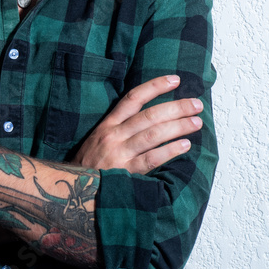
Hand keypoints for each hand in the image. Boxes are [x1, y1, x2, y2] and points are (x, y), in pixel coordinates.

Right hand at [71, 74, 202, 173]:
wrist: (73, 189)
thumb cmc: (90, 165)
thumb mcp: (98, 139)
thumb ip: (120, 128)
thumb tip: (152, 118)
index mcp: (107, 125)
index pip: (133, 98)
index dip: (155, 86)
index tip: (174, 80)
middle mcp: (113, 135)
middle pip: (149, 115)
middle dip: (176, 107)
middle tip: (196, 104)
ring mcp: (119, 153)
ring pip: (153, 134)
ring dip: (178, 126)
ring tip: (196, 122)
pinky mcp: (125, 172)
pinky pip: (151, 159)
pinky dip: (169, 150)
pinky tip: (185, 146)